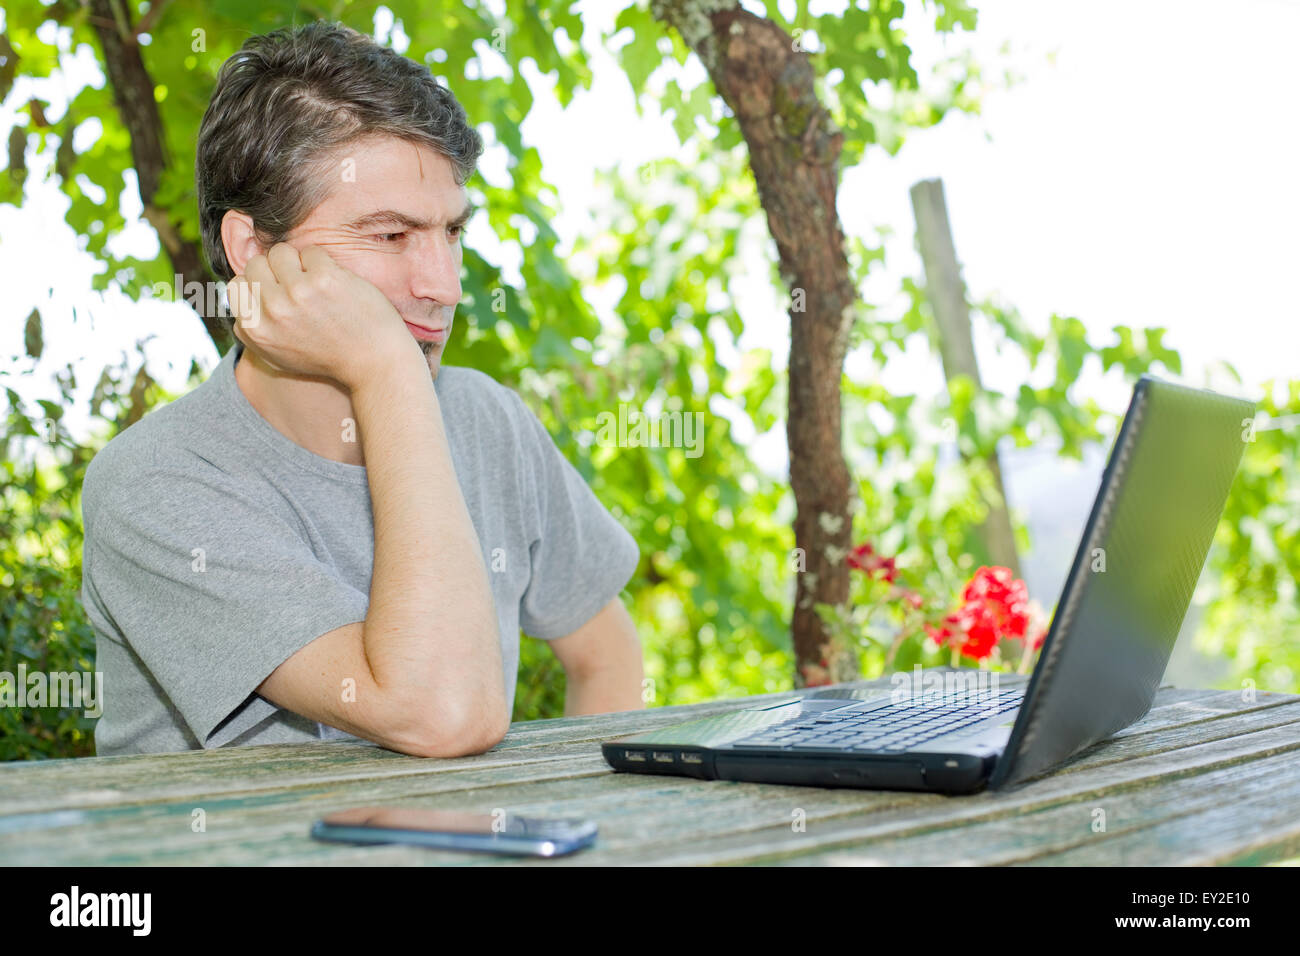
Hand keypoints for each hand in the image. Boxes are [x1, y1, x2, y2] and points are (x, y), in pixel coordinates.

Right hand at [227, 243, 419, 391]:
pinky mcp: (324, 279)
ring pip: (281, 251)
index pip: (237, 284)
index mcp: (255, 329)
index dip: (258, 283)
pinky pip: (311, 251)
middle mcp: (273, 311)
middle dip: (276, 269)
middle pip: (256, 263)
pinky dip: (323, 262)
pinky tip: (335, 282)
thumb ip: (251, 334)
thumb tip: (237, 308)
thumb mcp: (277, 358)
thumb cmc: (328, 358)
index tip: (278, 291)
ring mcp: (298, 292)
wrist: (373, 362)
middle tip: (299, 284)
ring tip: (316, 282)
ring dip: (299, 262)